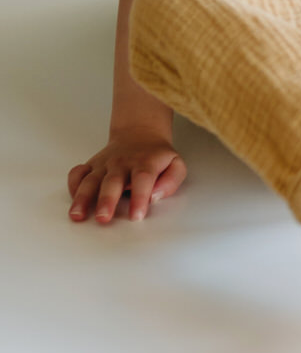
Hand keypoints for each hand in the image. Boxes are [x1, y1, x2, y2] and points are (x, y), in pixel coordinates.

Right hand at [68, 128, 185, 224]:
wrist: (140, 134)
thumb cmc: (157, 156)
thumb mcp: (175, 164)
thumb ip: (171, 180)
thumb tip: (155, 196)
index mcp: (145, 163)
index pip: (143, 179)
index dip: (140, 198)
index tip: (136, 216)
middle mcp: (122, 163)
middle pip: (113, 181)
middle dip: (107, 200)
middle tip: (103, 218)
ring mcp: (104, 164)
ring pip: (91, 179)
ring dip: (82, 198)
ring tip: (77, 215)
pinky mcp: (91, 165)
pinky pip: (78, 173)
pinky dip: (73, 185)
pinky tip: (73, 199)